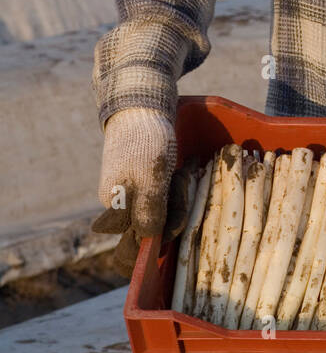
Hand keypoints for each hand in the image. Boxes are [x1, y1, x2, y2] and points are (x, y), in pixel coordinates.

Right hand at [90, 108, 178, 275]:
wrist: (142, 106)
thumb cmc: (144, 141)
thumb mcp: (149, 177)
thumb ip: (148, 211)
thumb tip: (147, 242)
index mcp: (115, 212)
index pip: (138, 246)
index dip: (162, 237)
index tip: (176, 215)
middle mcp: (122, 209)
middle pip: (156, 230)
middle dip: (176, 211)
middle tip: (179, 181)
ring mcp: (136, 197)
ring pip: (165, 213)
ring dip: (180, 195)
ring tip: (181, 171)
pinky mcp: (148, 185)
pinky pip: (168, 197)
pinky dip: (179, 186)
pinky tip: (182, 170)